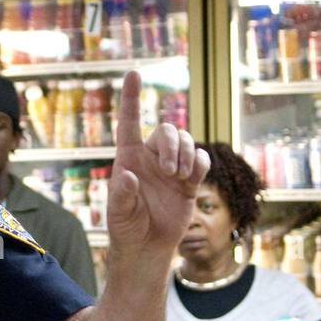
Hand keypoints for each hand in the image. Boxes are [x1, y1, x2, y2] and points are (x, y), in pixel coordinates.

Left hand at [107, 71, 210, 256]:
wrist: (148, 246)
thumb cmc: (126, 228)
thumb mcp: (119, 213)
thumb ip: (121, 194)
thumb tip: (128, 175)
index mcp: (128, 158)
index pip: (130, 122)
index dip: (132, 98)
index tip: (134, 73)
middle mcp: (150, 158)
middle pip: (168, 131)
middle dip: (172, 145)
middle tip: (170, 171)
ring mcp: (171, 168)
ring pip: (187, 142)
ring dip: (187, 155)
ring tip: (179, 177)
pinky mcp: (189, 181)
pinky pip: (201, 159)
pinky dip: (200, 165)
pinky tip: (191, 180)